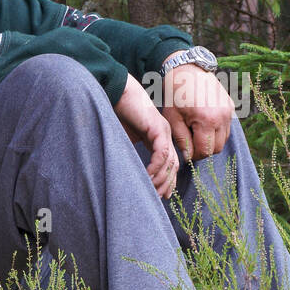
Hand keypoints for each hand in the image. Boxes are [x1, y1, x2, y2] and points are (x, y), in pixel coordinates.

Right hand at [113, 73, 180, 198]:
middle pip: (173, 164)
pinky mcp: (157, 128)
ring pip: (169, 161)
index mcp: (158, 136)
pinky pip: (161, 153)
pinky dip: (156, 167)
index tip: (164, 196)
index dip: (168, 180)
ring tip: (151, 191)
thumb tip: (130, 173)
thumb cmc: (117, 111)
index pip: (170, 162)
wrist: (116, 91)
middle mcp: (164, 134)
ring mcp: (163, 131)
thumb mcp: (125, 138)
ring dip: (161, 178)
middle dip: (167, 183)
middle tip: (158, 198)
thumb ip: (131, 152)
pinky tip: (148, 177)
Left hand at [160, 61, 234, 162]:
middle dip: (203, 149)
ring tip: (196, 131)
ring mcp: (229, 111)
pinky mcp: (231, 106)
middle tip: (190, 141)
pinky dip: (217, 131)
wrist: (186, 70)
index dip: (194, 155)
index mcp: (207, 120)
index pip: (204, 151)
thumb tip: (188, 157)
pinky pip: (227, 128)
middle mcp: (222, 117)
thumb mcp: (173, 118)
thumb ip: (182, 140)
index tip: (185, 149)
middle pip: (216, 148)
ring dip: (211, 141)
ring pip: (224, 140)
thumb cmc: (175, 94)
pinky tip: (204, 122)